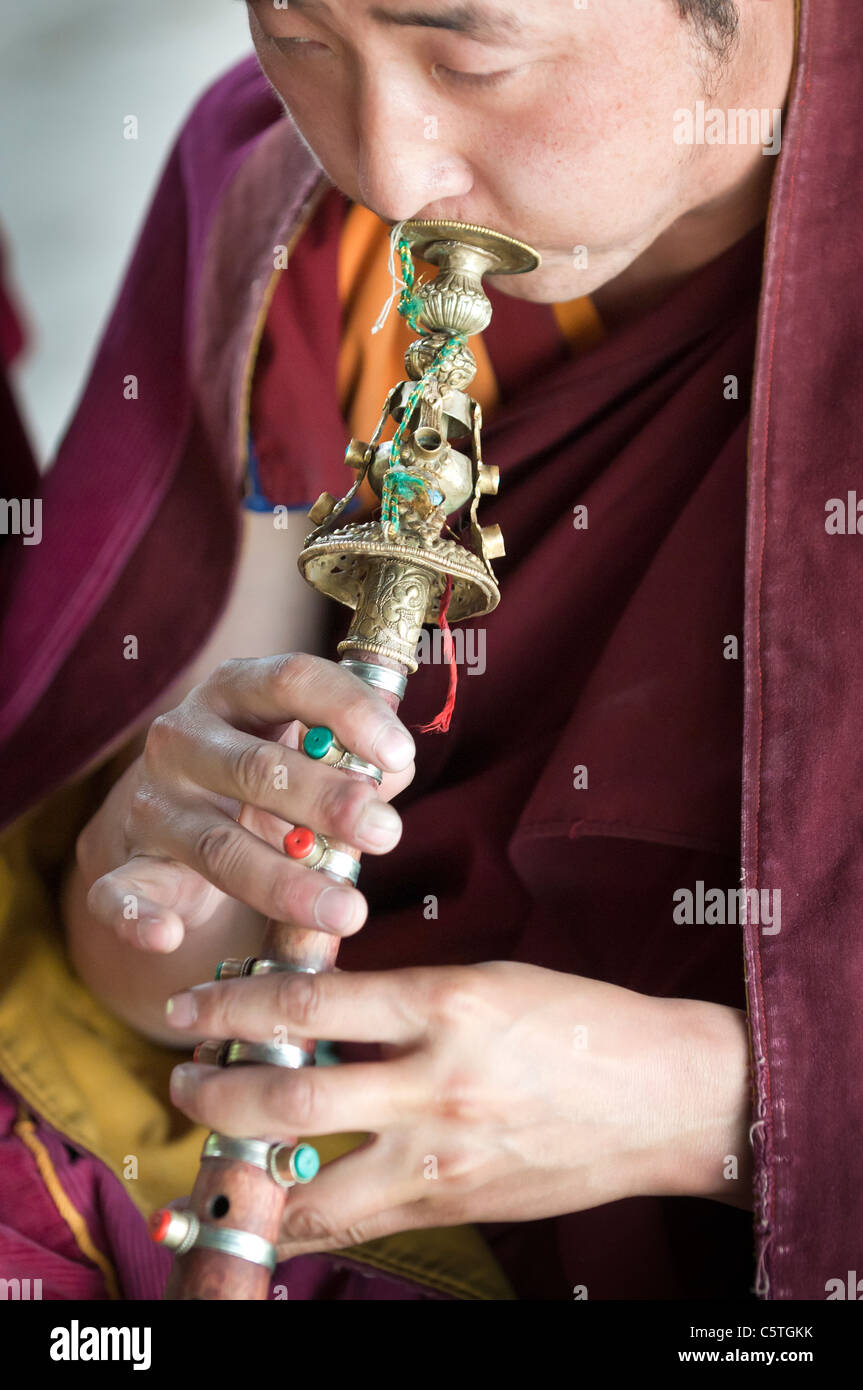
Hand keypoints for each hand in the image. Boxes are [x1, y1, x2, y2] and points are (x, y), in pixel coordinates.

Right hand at [76, 654, 415, 951]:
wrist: (172, 820)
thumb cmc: (265, 777)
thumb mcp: (309, 751)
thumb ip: (358, 757)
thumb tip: (394, 767)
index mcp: (236, 691)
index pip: (292, 681)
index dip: (348, 711)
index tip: (400, 752)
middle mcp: (184, 737)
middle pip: (257, 767)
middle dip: (327, 802)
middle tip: (387, 834)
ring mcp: (153, 802)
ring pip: (217, 844)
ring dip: (284, 881)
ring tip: (346, 911)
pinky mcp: (126, 863)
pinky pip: (122, 891)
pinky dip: (139, 915)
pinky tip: (168, 935)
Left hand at [164, 961, 752, 1256]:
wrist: (662, 1098)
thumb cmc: (579, 1023)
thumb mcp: (487, 982)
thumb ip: (402, 1001)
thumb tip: (318, 1014)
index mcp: (447, 1003)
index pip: (312, 1002)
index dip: (238, 1004)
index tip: (196, 1005)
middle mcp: (437, 1082)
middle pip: (294, 1095)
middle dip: (220, 1092)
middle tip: (185, 1078)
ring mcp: (445, 1156)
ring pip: (314, 1184)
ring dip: (249, 1170)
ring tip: (217, 1152)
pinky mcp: (456, 1207)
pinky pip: (361, 1222)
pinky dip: (309, 1213)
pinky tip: (282, 1200)